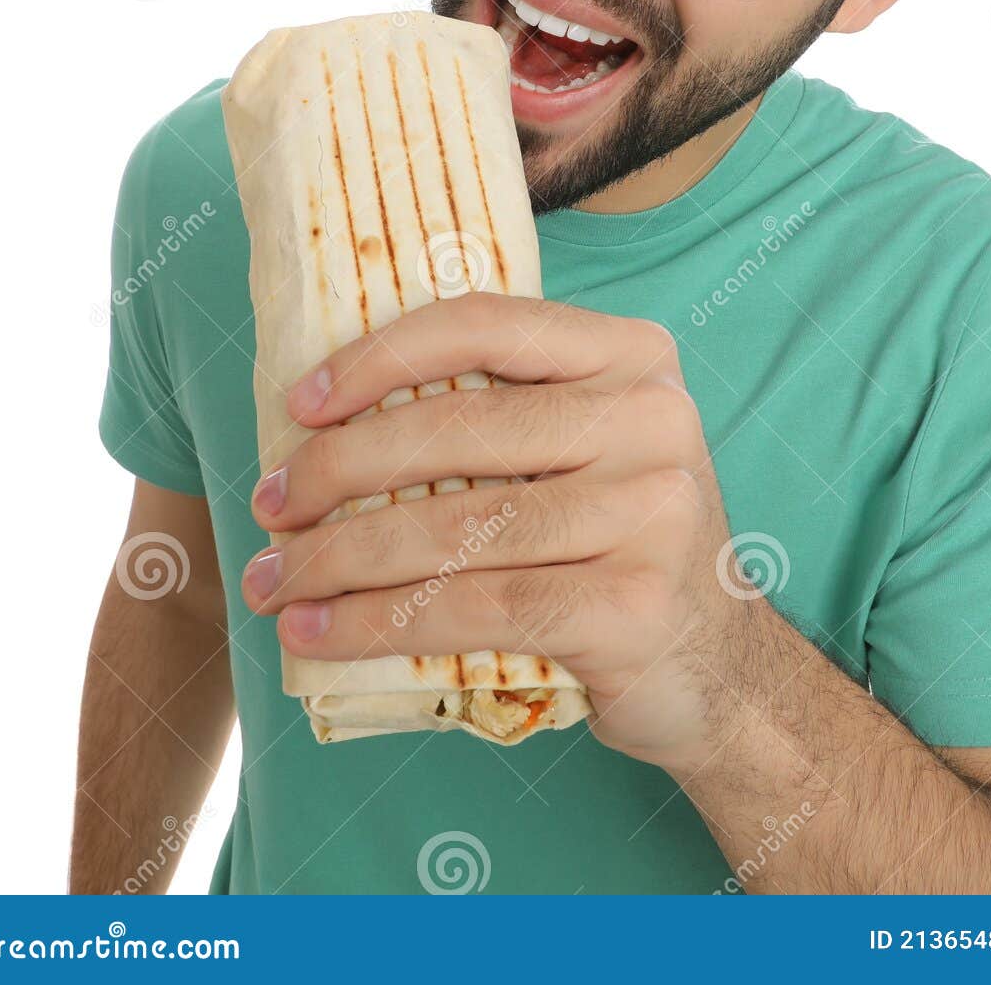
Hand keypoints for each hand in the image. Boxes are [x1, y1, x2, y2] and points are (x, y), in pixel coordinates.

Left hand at [240, 293, 755, 771]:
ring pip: (455, 527)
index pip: (485, 323)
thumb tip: (335, 408)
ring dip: (338, 558)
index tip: (300, 402)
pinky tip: (319, 633)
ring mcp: (650, 510)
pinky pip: (476, 607)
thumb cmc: (618, 542)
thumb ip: (507, 410)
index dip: (379, 355)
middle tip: (270, 506)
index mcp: (632, 353)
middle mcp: (651, 416)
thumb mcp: (590, 448)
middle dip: (338, 468)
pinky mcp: (631, 603)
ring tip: (273, 580)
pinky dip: (378, 623)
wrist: (720, 667)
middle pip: (458, 428)